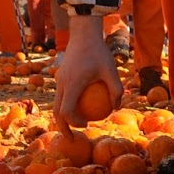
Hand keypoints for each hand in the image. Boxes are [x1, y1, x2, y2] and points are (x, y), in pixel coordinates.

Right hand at [52, 15, 122, 132]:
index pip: (67, 111)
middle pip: (57, 111)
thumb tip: (117, 108)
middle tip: (72, 139)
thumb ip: (116, 90)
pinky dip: (67, 104)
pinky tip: (82, 106)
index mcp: (72, 84)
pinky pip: (62, 94)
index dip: (74, 123)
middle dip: (62, 127)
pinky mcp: (60, 75)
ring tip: (76, 125)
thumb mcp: (111, 70)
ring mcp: (59, 79)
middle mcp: (62, 83)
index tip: (87, 124)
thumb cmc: (99, 52)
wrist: (83, 33)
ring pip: (57, 103)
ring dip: (64, 117)